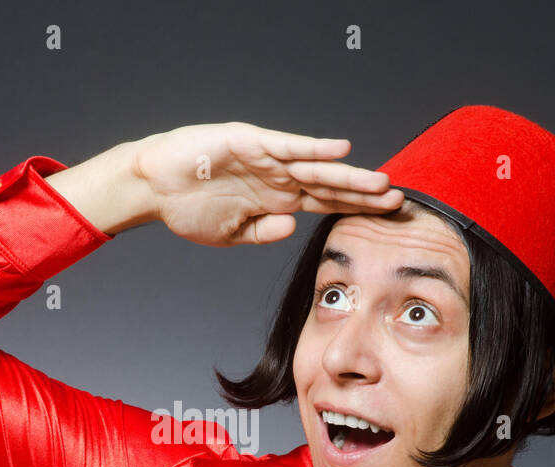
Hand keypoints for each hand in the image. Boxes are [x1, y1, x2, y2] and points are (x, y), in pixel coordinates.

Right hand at [132, 121, 403, 245]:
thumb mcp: (231, 234)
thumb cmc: (188, 208)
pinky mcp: (251, 144)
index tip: (389, 221)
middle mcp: (279, 178)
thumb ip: (262, 231)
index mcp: (278, 201)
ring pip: (317, 168)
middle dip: (365, 196)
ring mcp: (268, 160)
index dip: (358, 211)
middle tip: (400, 204)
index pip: (327, 206)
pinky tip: (341, 150)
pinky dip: (313, 148)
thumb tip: (291, 227)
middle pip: (332, 187)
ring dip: (349, 176)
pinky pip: (287, 146)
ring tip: (381, 183)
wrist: (154, 187)